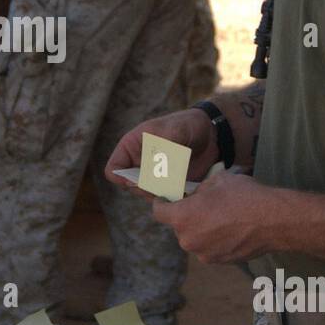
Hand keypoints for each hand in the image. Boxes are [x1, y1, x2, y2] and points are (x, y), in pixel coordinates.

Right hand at [104, 108, 219, 187]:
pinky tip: (186, 188)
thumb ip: (161, 152)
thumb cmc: (188, 124)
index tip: (139, 178)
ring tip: (179, 182)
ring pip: (147, 195)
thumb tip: (150, 176)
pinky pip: (164, 199)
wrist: (211, 133)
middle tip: (166, 181)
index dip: (121, 178)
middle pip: (130, 187)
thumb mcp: (175, 132)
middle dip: (146, 188)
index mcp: (131, 147)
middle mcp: (139, 164)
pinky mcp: (169, 186)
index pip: (113, 170)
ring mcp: (154, 177)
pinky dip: (173, 197)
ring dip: (161, 194)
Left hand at [152, 170, 277, 264]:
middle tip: (204, 206)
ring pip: (196, 238)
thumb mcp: (217, 181)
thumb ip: (199, 190)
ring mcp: (204, 254)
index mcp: (182, 218)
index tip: (166, 199)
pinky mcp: (220, 261)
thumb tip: (197, 195)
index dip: (161, 203)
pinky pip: (210, 248)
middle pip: (179, 227)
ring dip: (203, 229)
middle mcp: (188, 240)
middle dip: (188, 216)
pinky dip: (216, 240)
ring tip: (223, 218)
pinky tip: (232, 229)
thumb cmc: (244, 197)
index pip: (158, 212)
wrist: (274, 221)